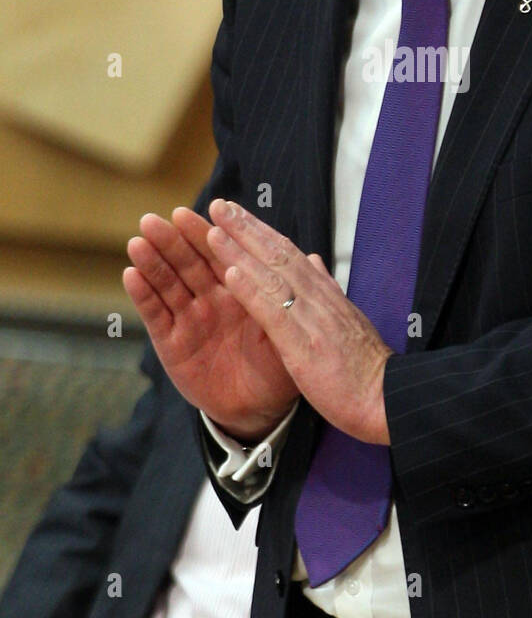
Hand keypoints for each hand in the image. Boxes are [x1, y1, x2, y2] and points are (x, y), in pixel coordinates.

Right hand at [123, 206, 299, 440]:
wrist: (261, 409)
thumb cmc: (276, 366)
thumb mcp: (287, 332)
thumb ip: (287, 297)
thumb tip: (313, 257)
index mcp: (240, 290)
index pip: (223, 254)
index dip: (212, 233)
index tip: (202, 209)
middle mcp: (211, 297)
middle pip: (189, 262)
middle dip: (172, 240)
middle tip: (154, 219)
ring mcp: (190, 317)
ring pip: (168, 283)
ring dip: (152, 262)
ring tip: (139, 241)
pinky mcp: (171, 343)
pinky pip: (156, 315)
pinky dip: (143, 295)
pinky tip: (131, 274)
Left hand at [206, 199, 392, 444]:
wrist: (388, 398)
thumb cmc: (367, 368)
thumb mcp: (348, 321)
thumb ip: (327, 289)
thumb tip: (312, 259)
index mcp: (327, 295)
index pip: (290, 253)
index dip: (262, 231)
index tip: (238, 214)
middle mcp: (319, 298)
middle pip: (279, 254)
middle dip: (247, 228)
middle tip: (220, 205)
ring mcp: (312, 319)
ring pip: (272, 276)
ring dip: (240, 251)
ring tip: (214, 230)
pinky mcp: (303, 345)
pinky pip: (273, 311)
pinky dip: (250, 289)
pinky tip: (229, 273)